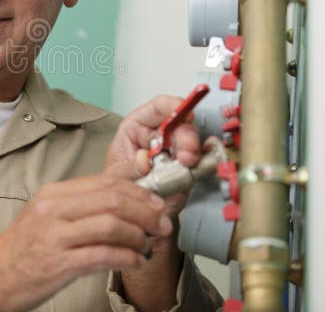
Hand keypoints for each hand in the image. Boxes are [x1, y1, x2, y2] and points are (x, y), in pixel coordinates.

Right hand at [0, 172, 171, 310]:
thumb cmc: (22, 251)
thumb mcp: (47, 216)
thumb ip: (81, 205)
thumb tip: (122, 197)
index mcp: (53, 193)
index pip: (106, 180)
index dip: (139, 188)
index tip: (157, 199)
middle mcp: (53, 209)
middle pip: (113, 199)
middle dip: (147, 211)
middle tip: (162, 223)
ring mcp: (55, 236)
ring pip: (113, 225)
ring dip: (140, 236)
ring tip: (148, 245)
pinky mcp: (58, 264)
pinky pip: (104, 255)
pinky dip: (129, 258)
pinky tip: (136, 262)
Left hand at [105, 95, 202, 216]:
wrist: (137, 218)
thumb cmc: (124, 191)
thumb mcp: (116, 178)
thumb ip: (129, 169)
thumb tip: (144, 159)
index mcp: (136, 129)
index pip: (156, 108)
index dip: (172, 106)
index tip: (182, 110)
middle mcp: (159, 136)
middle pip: (178, 123)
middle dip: (185, 135)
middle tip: (185, 152)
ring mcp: (176, 150)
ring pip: (192, 138)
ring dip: (194, 149)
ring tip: (187, 162)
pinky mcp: (190, 166)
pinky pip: (205, 155)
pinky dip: (208, 156)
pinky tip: (205, 157)